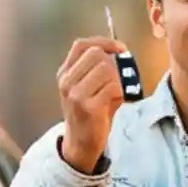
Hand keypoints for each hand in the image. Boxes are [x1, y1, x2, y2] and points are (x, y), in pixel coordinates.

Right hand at [56, 37, 126, 173]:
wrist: (80, 143)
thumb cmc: (89, 113)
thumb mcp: (85, 87)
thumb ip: (97, 68)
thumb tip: (120, 52)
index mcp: (65, 74)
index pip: (81, 45)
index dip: (104, 42)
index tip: (119, 49)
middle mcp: (67, 82)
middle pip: (96, 54)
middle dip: (114, 62)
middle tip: (122, 74)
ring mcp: (75, 95)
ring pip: (106, 69)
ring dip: (118, 78)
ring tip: (117, 90)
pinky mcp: (88, 107)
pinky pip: (113, 87)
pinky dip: (121, 91)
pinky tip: (117, 100)